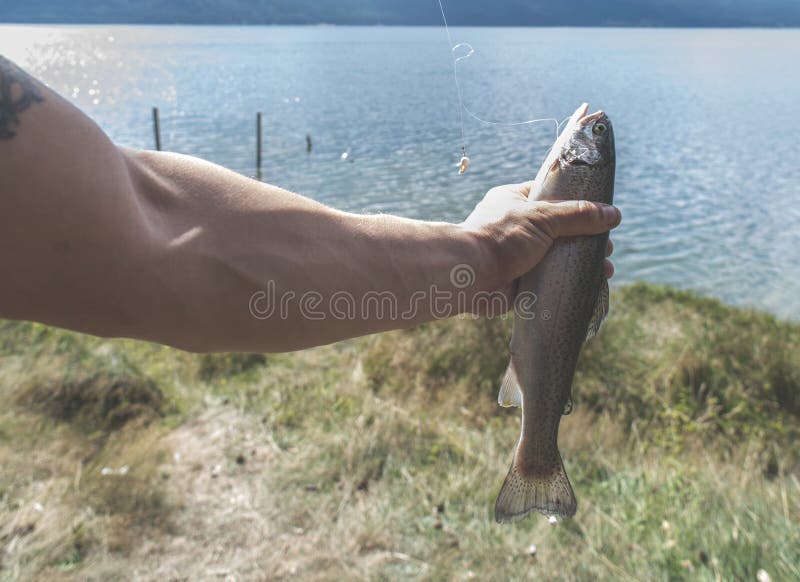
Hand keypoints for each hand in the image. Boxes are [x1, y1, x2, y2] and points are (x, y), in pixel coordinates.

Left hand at [461, 182, 620, 303]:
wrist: (469, 277)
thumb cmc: (500, 238)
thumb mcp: (542, 218)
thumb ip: (578, 215)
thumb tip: (613, 214)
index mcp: (515, 201)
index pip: (551, 195)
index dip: (578, 202)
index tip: (602, 212)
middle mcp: (517, 227)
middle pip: (560, 229)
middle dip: (586, 239)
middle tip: (607, 247)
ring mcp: (519, 255)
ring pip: (557, 257)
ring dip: (582, 263)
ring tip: (605, 270)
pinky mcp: (520, 281)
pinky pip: (550, 280)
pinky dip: (569, 283)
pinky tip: (591, 286)